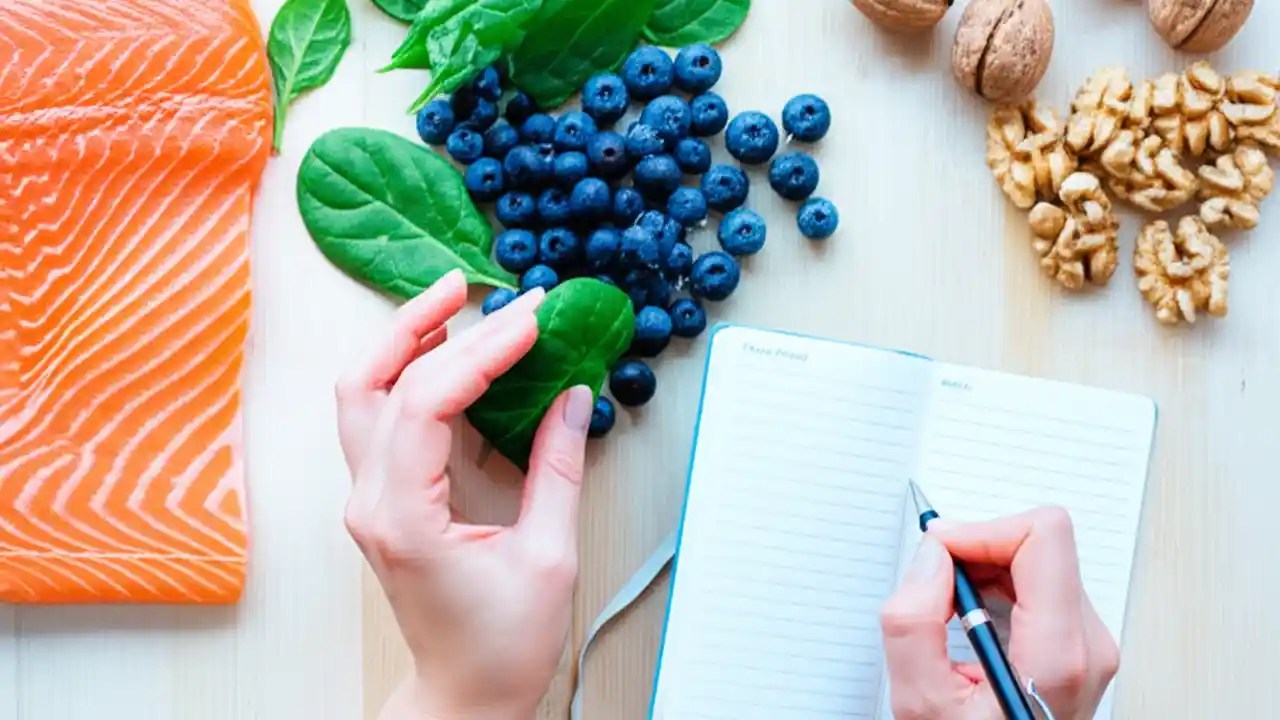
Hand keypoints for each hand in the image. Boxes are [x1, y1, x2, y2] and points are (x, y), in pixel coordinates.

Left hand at [336, 270, 593, 719]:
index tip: (528, 321)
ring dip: (404, 342)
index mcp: (405, 518)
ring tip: (452, 302)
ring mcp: (371, 500)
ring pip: (363, 394)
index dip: (479, 352)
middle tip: (475, 286)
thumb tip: (571, 398)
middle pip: (372, 383)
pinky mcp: (385, 500)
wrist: (465, 695)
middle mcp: (373, 503)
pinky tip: (445, 353)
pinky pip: (381, 418)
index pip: (426, 403)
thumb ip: (558, 469)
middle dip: (424, 325)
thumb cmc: (500, 647)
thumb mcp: (547, 557)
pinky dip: (410, 374)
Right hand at [880, 507, 1119, 719]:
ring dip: (986, 570)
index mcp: (1058, 655)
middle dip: (978, 552)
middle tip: (935, 586)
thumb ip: (915, 620)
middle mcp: (1089, 645)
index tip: (942, 550)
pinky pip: (1042, 583)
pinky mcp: (1081, 644)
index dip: (983, 530)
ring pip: (1040, 559)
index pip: (1045, 536)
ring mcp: (1090, 645)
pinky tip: (971, 621)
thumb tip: (933, 558)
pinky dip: (998, 587)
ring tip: (951, 612)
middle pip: (1040, 544)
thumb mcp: (920, 702)